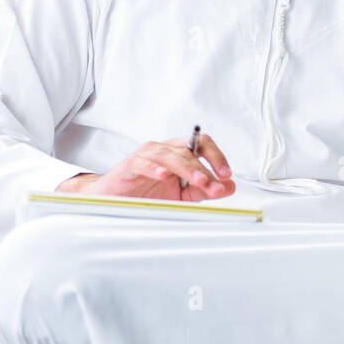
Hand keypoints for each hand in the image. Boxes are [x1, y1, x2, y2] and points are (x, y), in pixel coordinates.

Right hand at [56, 133, 235, 202]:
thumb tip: (229, 187)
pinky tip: (164, 175)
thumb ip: (205, 189)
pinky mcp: (130, 165)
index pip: (202, 144)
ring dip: (189, 169)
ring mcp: (147, 155)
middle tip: (216, 186)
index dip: (217, 157)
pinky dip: (155, 168)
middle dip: (206, 170)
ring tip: (199, 181)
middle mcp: (165, 150)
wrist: (115, 198)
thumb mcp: (182, 195)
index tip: (226, 174)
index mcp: (179, 153)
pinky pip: (144, 162)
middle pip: (190, 151)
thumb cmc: (147, 192)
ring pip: (171, 156)